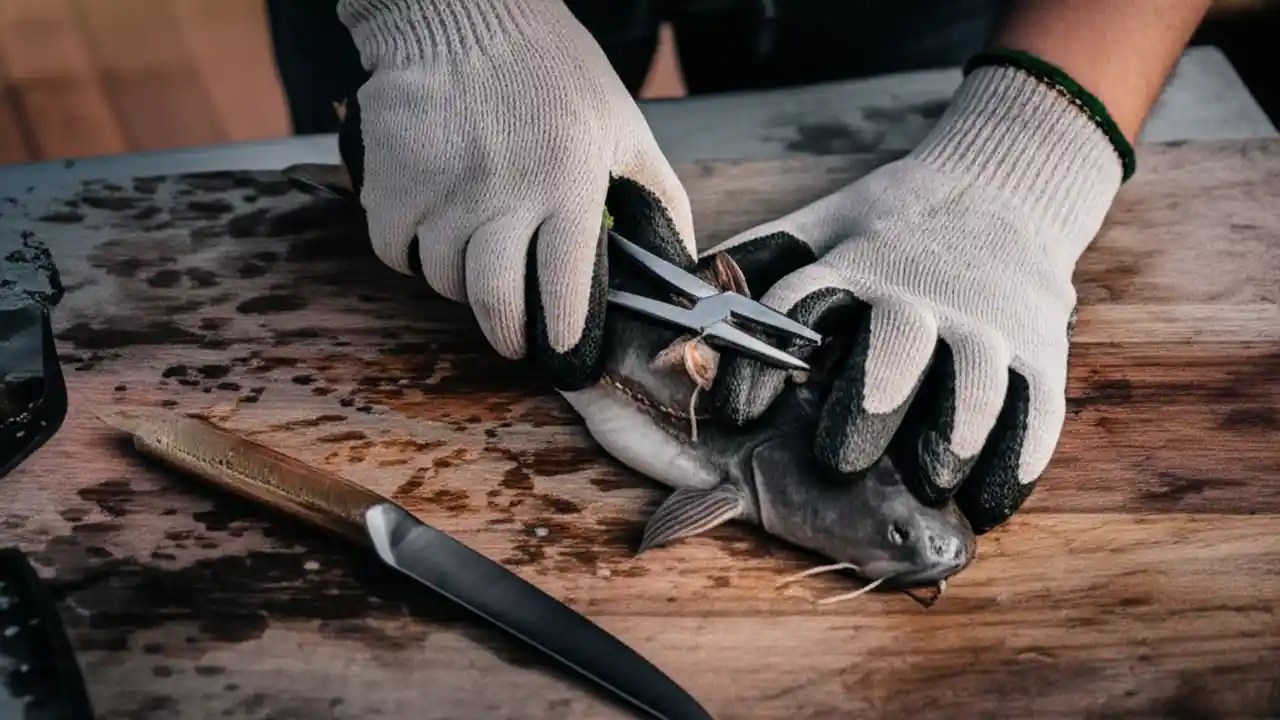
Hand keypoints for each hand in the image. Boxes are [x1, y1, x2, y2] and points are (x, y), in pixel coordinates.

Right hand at [336, 0, 694, 388]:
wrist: (461, 9)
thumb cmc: (550, 68)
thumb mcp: (623, 124)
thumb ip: (657, 196)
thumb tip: (681, 263)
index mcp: (568, 182)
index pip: (565, 287)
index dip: (561, 332)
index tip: (559, 352)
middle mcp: (503, 194)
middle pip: (495, 300)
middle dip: (507, 334)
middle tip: (513, 338)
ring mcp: (442, 191)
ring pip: (443, 280)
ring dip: (460, 283)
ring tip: (476, 258)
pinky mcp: (390, 184)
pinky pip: (395, 251)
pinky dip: (410, 252)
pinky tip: (431, 227)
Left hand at [705, 63, 1123, 531]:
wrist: (1002, 185)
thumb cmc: (885, 231)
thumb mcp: (817, 230)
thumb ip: (754, 268)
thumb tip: (668, 305)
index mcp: (851, 266)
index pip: (798, 310)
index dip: (760, 363)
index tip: (735, 414)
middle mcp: (918, 293)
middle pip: (895, 345)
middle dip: (866, 405)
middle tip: (840, 461)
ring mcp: (986, 321)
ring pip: (975, 384)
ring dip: (951, 438)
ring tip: (929, 483)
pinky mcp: (1041, 349)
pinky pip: (1037, 411)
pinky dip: (1014, 462)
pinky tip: (985, 503)